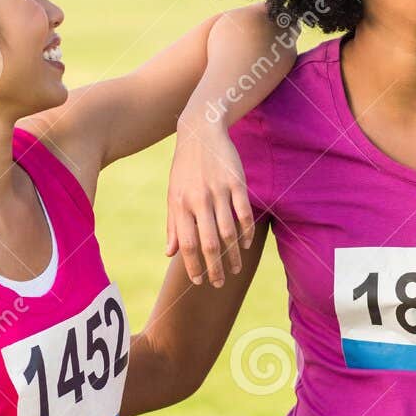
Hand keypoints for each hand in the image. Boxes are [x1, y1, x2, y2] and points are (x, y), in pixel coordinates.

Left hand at [165, 117, 254, 287]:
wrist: (200, 132)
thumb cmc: (185, 168)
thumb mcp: (173, 194)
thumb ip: (173, 224)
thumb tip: (169, 253)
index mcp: (180, 204)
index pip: (187, 243)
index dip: (193, 265)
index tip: (199, 281)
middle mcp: (199, 199)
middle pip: (209, 242)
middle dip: (214, 267)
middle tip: (218, 284)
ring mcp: (219, 191)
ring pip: (228, 231)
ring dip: (232, 254)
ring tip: (234, 269)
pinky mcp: (236, 183)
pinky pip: (243, 213)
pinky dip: (246, 231)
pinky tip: (245, 245)